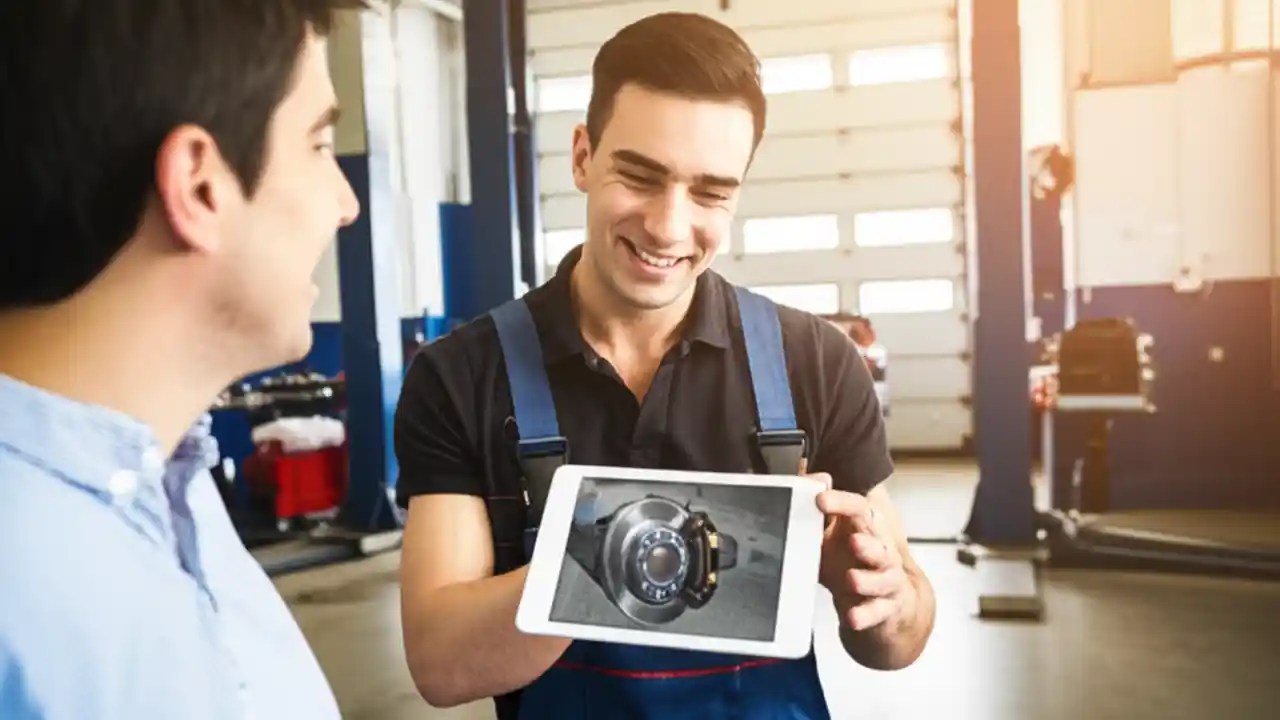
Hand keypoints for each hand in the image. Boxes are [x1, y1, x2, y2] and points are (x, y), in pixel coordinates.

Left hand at [808, 474, 910, 633]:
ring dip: (868, 579)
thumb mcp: (828, 536)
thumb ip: (819, 511)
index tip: (821, 499)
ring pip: (883, 578)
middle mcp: (881, 552)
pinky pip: (879, 611)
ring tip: (852, 578)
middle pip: (879, 543)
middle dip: (867, 542)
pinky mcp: (887, 607)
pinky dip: (866, 615)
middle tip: (853, 541)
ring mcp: (887, 580)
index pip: (859, 509)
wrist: (885, 605)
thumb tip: (811, 476)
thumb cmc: (851, 563)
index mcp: (865, 528)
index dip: (841, 502)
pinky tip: (852, 617)